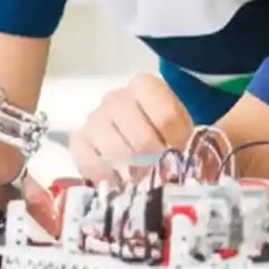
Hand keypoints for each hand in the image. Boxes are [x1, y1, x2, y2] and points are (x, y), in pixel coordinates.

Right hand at [69, 74, 192, 183]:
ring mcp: (94, 118)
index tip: (182, 157)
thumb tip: (189, 168)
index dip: (177, 143)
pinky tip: (119, 182)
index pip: (166, 117)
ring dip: (134, 173)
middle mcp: (116, 97)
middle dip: (157, 164)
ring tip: (144, 181)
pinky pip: (89, 162)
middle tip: (164, 176)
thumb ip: (187, 143)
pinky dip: (107, 177)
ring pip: (116, 151)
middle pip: (141, 138)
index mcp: (146, 86)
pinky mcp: (78, 140)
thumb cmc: (166, 133)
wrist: (141, 137)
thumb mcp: (182, 130)